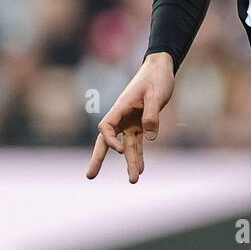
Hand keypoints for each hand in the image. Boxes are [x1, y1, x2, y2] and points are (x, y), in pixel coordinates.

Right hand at [86, 52, 174, 183]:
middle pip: (106, 141)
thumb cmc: (156, 77)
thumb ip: (152, 115)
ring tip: (133, 181)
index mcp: (121, 107)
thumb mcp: (156, 94)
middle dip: (98, 158)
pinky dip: (140, 155)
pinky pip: (138, 143)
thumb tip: (150, 138)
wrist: (161, 68)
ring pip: (126, 146)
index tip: (119, 150)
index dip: (109, 140)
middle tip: (90, 176)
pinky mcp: (142, 124)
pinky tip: (141, 169)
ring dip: (130, 162)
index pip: (106, 127)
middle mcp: (123, 116)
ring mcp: (131, 121)